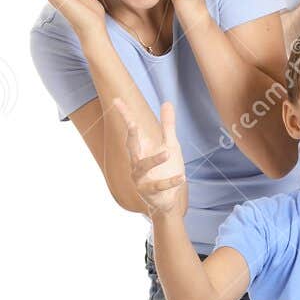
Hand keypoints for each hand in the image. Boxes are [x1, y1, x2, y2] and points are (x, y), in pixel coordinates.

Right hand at [114, 98, 187, 216]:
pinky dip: (171, 181)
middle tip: (133, 123)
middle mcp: (136, 162)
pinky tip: (182, 177)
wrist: (167, 199)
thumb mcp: (171, 145)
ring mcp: (140, 178)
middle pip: (131, 146)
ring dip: (154, 160)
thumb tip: (167, 102)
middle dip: (132, 135)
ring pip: (143, 167)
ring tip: (168, 153)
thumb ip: (168, 126)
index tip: (117, 100)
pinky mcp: (150, 191)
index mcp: (141, 149)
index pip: (132, 130)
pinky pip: (160, 186)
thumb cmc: (166, 169)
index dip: (125, 115)